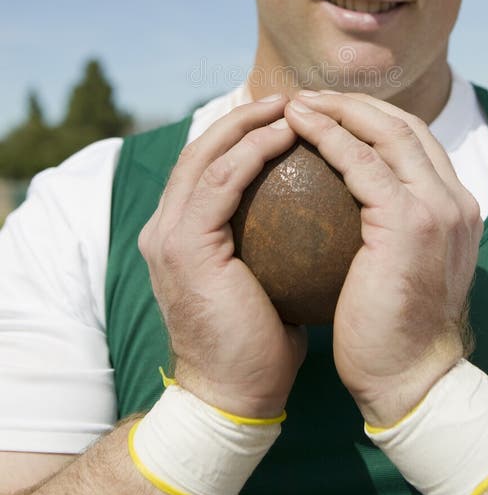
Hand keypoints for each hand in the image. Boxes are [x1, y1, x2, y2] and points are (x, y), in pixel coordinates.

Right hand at [138, 95, 306, 417]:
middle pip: (203, 148)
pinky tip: (287, 135)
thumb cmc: (261, 341)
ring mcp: (168, 233)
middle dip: (246, 115)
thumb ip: (270, 240)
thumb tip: (316, 213)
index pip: (211, 165)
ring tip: (292, 105)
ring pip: (208, 154)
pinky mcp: (182, 244)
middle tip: (292, 99)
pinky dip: (252, 151)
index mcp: (182, 231)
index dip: (244, 132)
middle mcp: (165, 225)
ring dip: (250, 122)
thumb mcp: (265, 278)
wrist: (234, 396)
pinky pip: (222, 181)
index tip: (290, 116)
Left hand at [284, 91, 481, 426]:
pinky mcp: (411, 221)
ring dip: (339, 110)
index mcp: (453, 207)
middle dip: (354, 103)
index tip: (327, 114)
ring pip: (387, 132)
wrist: (410, 381)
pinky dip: (329, 137)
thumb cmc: (389, 333)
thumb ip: (384, 230)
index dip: (370, 119)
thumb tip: (343, 210)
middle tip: (307, 99)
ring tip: (297, 103)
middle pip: (404, 125)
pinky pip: (362, 163)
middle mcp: (454, 199)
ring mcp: (438, 207)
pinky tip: (297, 128)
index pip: (413, 143)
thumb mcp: (395, 270)